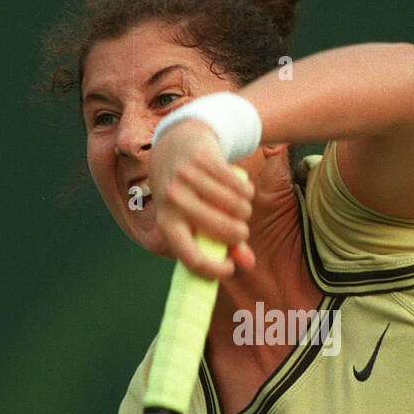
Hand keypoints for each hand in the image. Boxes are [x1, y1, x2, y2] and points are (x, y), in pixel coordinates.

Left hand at [148, 117, 256, 279]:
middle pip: (223, 230)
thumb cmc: (188, 193)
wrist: (175, 143)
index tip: (230, 268)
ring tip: (239, 206)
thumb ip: (221, 245)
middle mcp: (172, 200)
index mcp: (166, 223)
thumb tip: (248, 264)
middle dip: (240, 233)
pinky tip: (242, 190)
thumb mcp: (195, 220)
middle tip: (240, 229)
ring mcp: (187, 177)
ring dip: (245, 210)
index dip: (215, 269)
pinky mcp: (203, 159)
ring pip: (237, 207)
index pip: (192, 258)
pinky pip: (241, 186)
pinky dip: (247, 191)